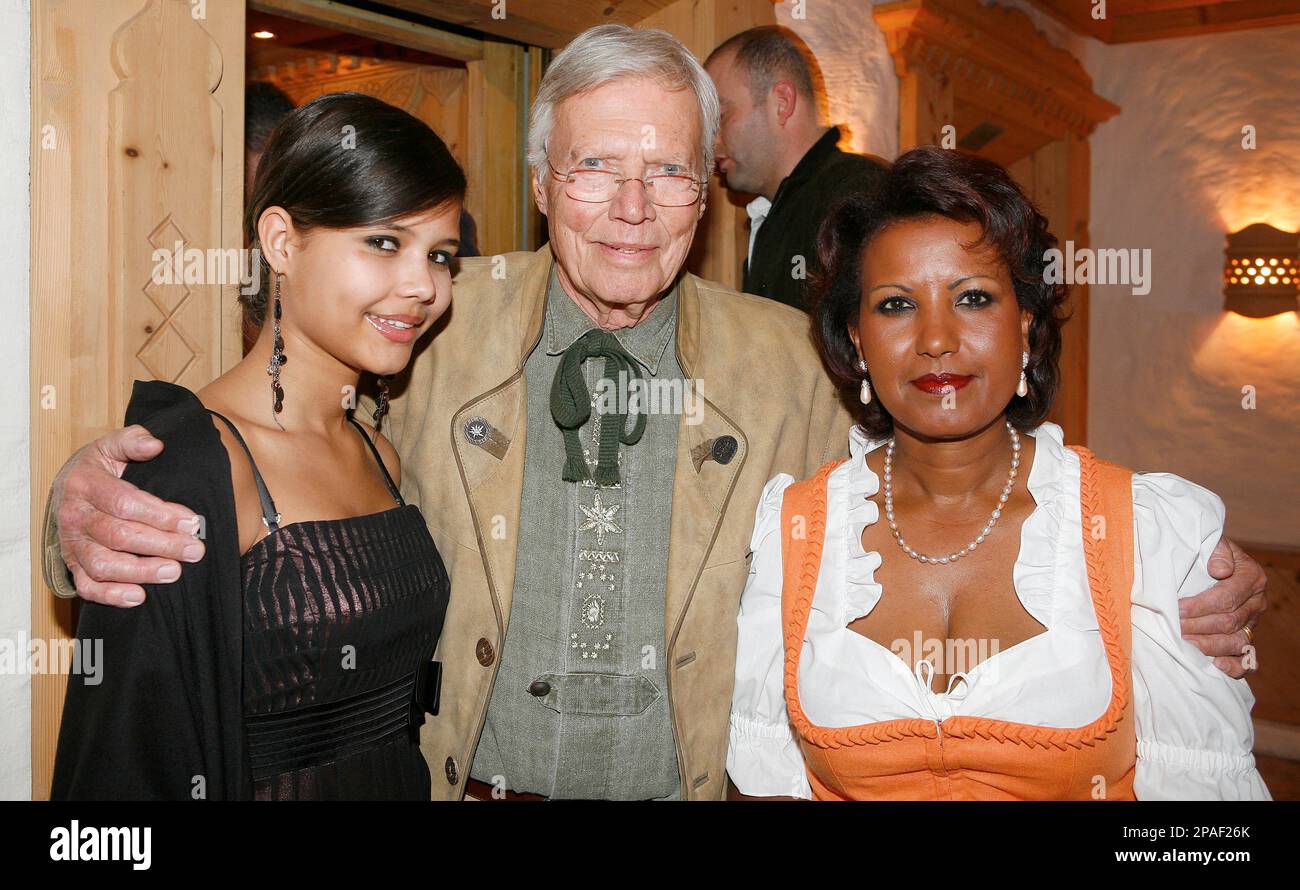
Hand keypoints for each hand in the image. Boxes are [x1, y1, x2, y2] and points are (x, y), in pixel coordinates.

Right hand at [53, 425, 204, 606]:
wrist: (66, 488)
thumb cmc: (99, 467)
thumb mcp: (111, 445)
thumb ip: (133, 441)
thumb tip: (155, 445)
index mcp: (85, 483)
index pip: (124, 502)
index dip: (159, 514)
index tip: (192, 521)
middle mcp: (74, 515)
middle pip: (118, 535)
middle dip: (161, 545)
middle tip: (194, 550)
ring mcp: (72, 542)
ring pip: (102, 564)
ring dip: (140, 572)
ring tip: (174, 572)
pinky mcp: (72, 563)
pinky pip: (87, 586)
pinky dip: (111, 595)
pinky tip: (140, 596)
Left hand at [1179, 534, 1266, 678]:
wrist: (1212, 563)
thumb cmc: (1207, 553)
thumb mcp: (1212, 543)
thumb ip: (1217, 552)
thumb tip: (1220, 569)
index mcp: (1252, 578)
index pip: (1226, 598)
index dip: (1200, 606)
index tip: (1176, 609)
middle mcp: (1257, 603)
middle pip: (1229, 621)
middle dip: (1198, 626)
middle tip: (1173, 629)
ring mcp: (1252, 623)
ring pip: (1235, 642)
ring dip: (1208, 646)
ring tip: (1185, 645)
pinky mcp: (1246, 638)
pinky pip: (1247, 659)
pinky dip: (1234, 666)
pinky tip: (1217, 666)